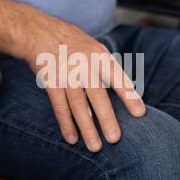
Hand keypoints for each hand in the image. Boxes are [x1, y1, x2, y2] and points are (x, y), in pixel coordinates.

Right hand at [16, 10, 145, 151]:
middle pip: (97, 96)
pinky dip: (66, 124)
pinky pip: (59, 106)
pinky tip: (72, 138)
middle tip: (114, 139)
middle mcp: (83, 65)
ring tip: (95, 147)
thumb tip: (129, 95)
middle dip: (106, 119)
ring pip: (77, 105)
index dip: (129, 97)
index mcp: (99, 56)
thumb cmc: (73, 43)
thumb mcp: (94, 48)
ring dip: (86, 128)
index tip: (140, 114)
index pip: (118, 78)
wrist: (39, 32)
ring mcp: (66, 74)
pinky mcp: (50, 81)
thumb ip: (108, 69)